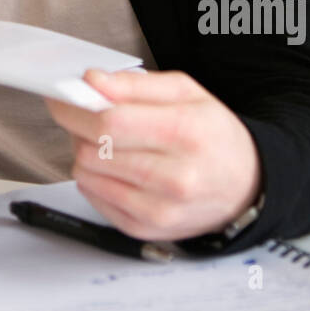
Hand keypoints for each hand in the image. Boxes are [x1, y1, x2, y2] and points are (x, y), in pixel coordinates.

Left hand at [44, 69, 262, 241]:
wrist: (246, 184)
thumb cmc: (213, 134)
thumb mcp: (185, 91)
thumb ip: (134, 83)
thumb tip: (93, 81)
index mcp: (185, 132)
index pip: (110, 122)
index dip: (76, 106)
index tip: (63, 97)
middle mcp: (175, 177)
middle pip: (94, 149)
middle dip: (79, 127)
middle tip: (88, 116)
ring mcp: (160, 209)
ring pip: (88, 175)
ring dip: (86, 153)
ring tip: (108, 142)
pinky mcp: (145, 229)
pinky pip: (94, 198)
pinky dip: (95, 178)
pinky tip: (116, 167)